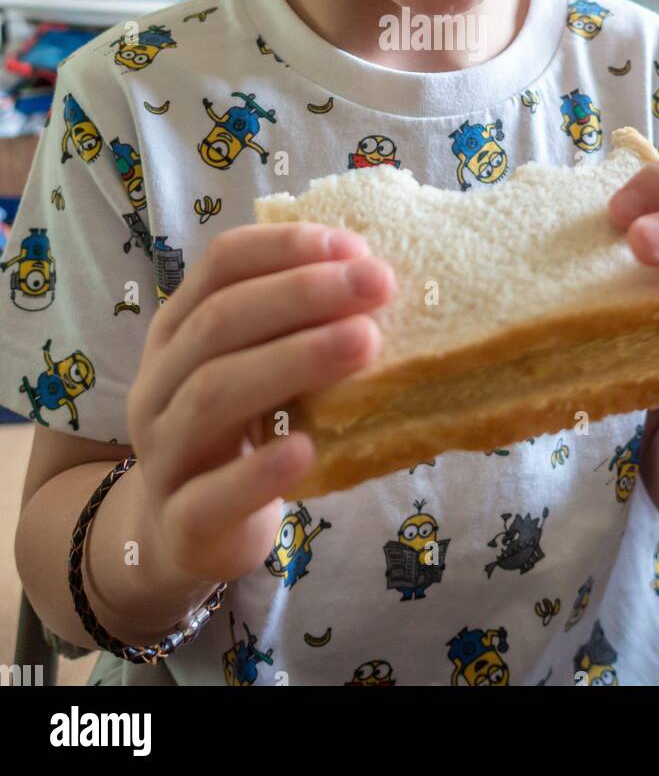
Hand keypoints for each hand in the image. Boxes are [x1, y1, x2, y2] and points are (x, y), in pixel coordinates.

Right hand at [127, 223, 394, 583]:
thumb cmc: (240, 433)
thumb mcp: (255, 368)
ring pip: (212, 394)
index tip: (356, 247)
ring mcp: (163, 454)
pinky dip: (260, 472)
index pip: (221, 265)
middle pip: (220, 321)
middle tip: (377, 285)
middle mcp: (158, 382)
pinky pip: (211, 494)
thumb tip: (377, 277)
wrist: (184, 534)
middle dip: (303, 294)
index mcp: (178, 330)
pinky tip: (308, 449)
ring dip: (294, 360)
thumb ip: (295, 327)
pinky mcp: (181, 522)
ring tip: (365, 343)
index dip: (286, 247)